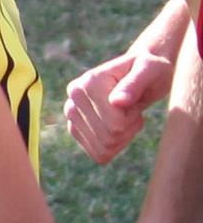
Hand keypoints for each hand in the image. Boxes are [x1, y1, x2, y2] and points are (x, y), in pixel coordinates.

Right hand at [65, 49, 173, 163]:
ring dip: (123, 138)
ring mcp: (71, 113)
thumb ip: (134, 84)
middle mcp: (73, 98)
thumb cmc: (149, 69)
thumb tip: (117, 102)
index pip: (115, 124)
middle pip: (108, 138)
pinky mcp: (75, 127)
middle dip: (128, 129)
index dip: (133, 117)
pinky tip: (118, 127)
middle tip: (132, 109)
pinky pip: (97, 153)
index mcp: (87, 83)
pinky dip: (114, 147)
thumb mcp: (150, 70)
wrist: (141, 72)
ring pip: (103, 149)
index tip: (135, 100)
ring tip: (126, 116)